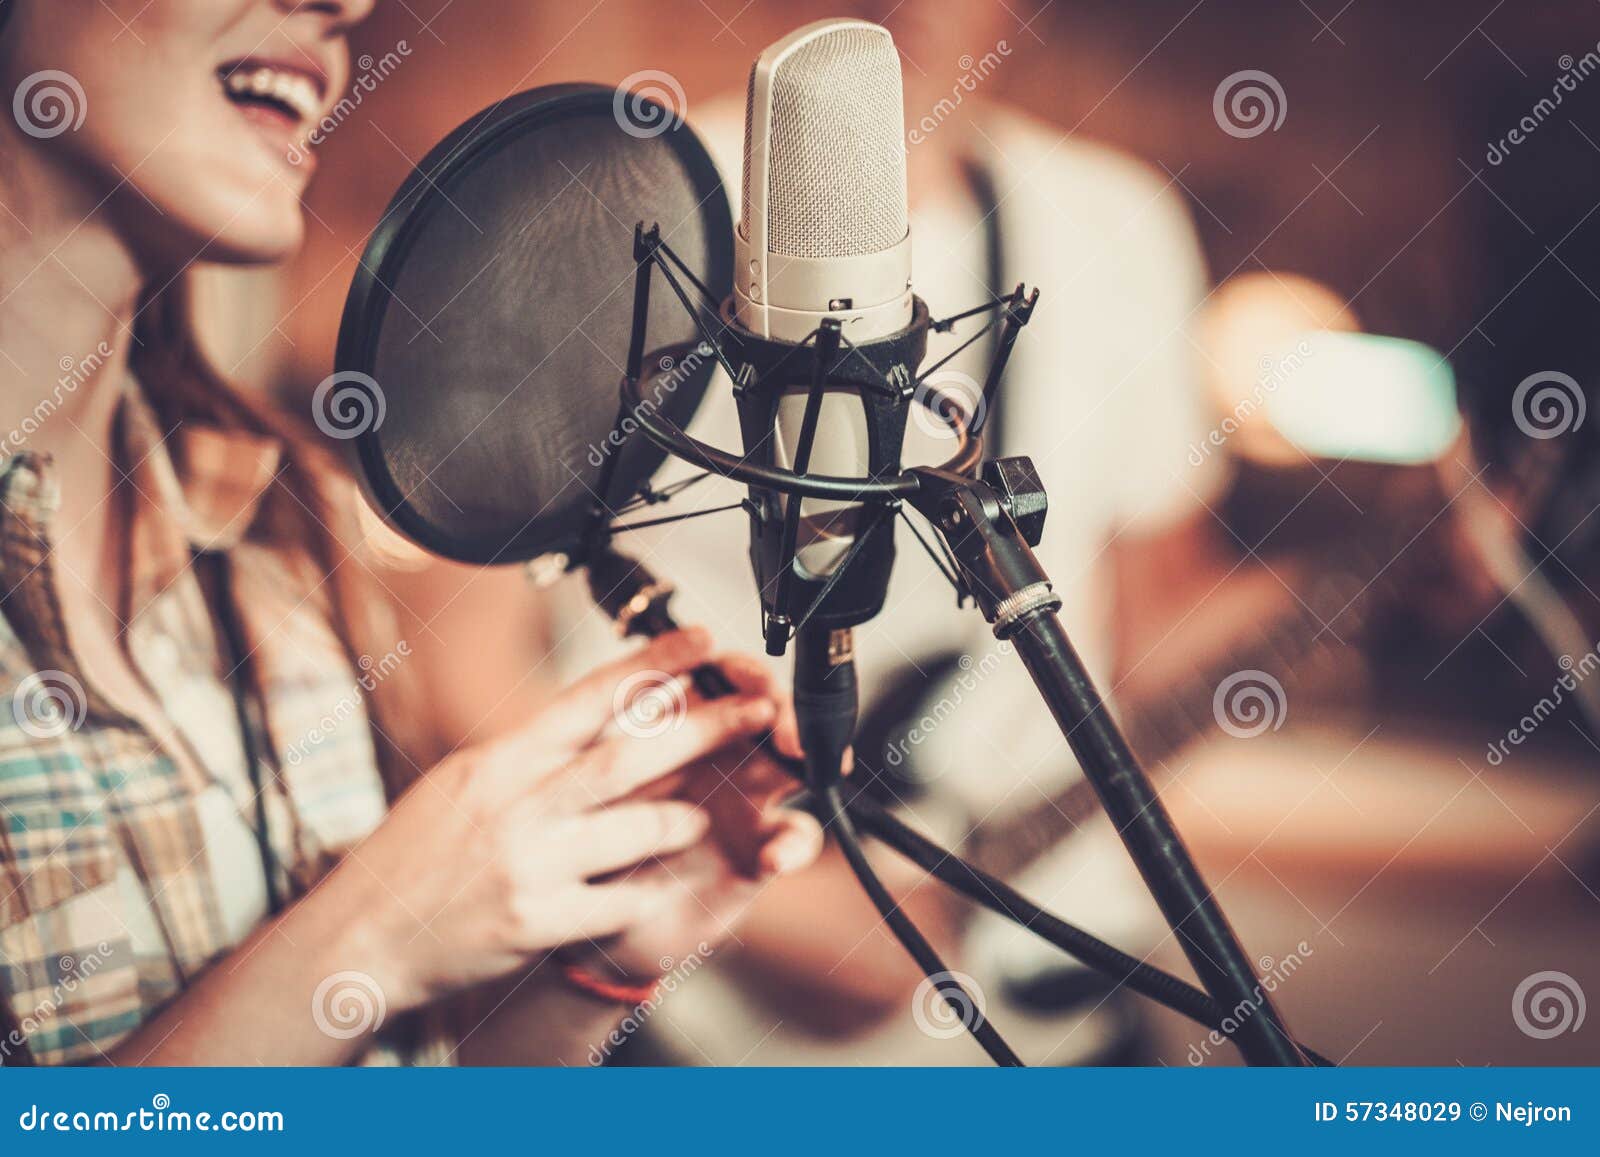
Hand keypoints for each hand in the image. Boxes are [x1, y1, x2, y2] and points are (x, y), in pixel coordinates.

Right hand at [327, 629, 782, 1012]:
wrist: (360, 938)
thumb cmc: (412, 859)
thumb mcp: (462, 783)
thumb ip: (528, 754)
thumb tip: (591, 713)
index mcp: (499, 762)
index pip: (587, 698)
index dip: (652, 665)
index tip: (702, 642)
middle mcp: (515, 805)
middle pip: (627, 756)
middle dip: (701, 730)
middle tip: (753, 711)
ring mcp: (528, 864)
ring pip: (634, 829)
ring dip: (680, 819)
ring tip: (702, 815)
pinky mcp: (537, 922)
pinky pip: (617, 902)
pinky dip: (647, 891)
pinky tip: (661, 886)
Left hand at [567, 654, 824, 980]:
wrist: (594, 922)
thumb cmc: (590, 843)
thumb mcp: (590, 793)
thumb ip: (610, 750)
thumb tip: (625, 702)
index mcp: (678, 730)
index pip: (718, 679)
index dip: (728, 667)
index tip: (726, 662)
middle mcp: (718, 760)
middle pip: (766, 710)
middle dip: (775, 701)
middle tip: (772, 712)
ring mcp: (743, 806)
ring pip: (792, 762)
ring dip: (802, 755)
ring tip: (798, 761)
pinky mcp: (759, 856)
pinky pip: (793, 839)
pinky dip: (791, 845)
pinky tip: (774, 856)